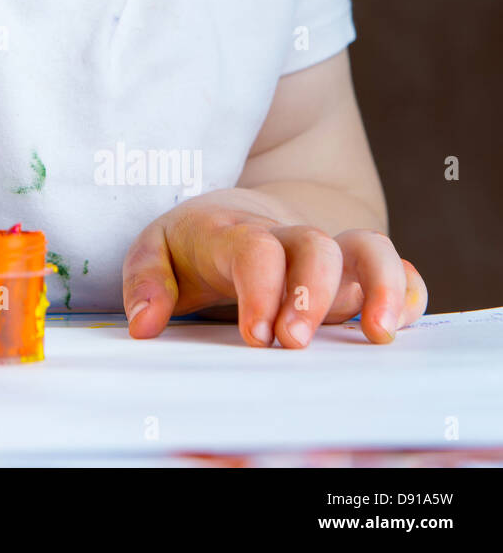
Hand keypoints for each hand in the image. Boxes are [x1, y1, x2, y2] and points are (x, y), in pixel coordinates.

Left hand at [121, 192, 428, 346]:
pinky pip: (398, 267)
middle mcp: (287, 239)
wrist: (239, 211)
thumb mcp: (155, 251)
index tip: (255, 336)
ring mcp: (327, 253)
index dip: (261, 289)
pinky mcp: (357, 270)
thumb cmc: (195, 242)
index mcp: (233, 233)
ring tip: (377, 334)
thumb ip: (145, 283)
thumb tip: (145, 324)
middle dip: (312, 293)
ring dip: (380, 287)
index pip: (254, 248)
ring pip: (368, 249)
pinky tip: (397, 324)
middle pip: (315, 245)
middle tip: (296, 342)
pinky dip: (408, 291)